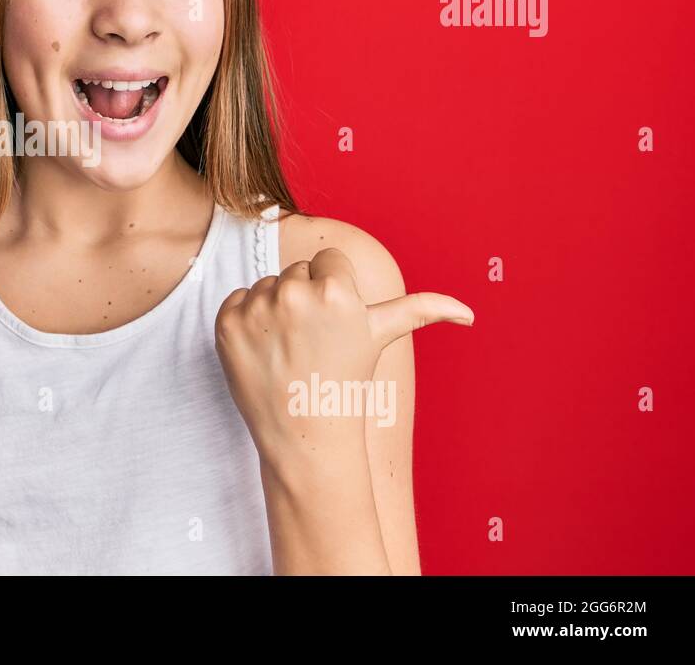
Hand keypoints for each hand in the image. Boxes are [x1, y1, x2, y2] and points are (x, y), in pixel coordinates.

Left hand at [214, 247, 472, 462]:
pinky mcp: (226, 323)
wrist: (303, 434)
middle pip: (297, 272)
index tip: (335, 323)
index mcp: (335, 289)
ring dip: (274, 310)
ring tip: (289, 348)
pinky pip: (236, 300)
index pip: (329, 260)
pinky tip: (263, 350)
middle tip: (313, 342)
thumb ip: (421, 312)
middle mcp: (294, 292)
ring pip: (267, 285)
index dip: (333, 290)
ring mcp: (256, 308)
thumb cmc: (345, 383)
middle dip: (305, 299)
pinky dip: (245, 322)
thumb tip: (468, 313)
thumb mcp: (381, 338)